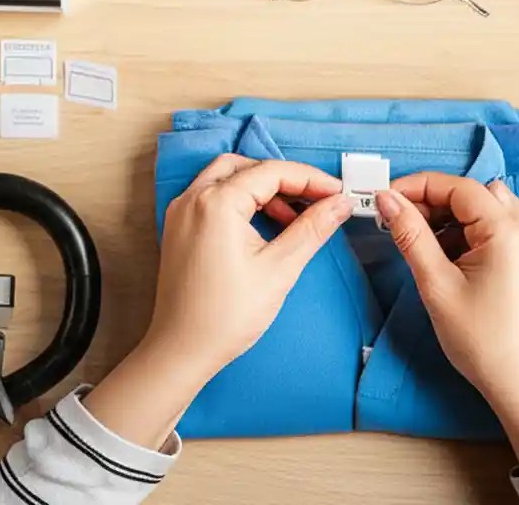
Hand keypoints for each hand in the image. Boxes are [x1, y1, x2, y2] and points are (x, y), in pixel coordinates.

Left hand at [84, 155, 351, 448]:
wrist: (182, 351)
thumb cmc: (224, 316)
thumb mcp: (279, 269)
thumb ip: (312, 229)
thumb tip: (339, 204)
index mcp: (216, 204)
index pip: (272, 172)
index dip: (310, 179)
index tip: (337, 193)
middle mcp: (193, 199)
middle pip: (249, 167)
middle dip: (286, 179)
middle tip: (318, 199)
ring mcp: (182, 213)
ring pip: (229, 178)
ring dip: (264, 188)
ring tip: (294, 216)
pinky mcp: (179, 228)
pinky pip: (214, 197)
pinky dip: (242, 200)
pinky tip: (266, 225)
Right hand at [375, 174, 518, 472]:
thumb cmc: (482, 342)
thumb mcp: (437, 285)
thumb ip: (411, 235)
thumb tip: (388, 200)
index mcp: (509, 232)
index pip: (459, 188)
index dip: (419, 187)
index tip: (388, 198)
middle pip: (477, 194)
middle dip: (437, 202)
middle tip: (403, 222)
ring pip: (492, 209)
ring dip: (458, 218)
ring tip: (428, 246)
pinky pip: (506, 229)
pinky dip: (477, 234)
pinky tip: (454, 259)